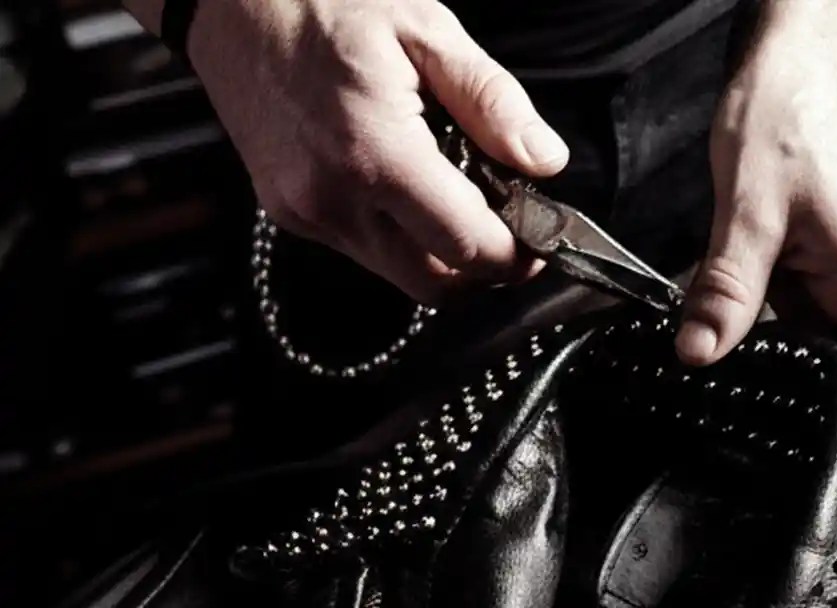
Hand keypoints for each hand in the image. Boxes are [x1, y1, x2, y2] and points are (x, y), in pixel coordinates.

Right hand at [183, 0, 568, 300]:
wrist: (227, 0)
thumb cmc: (322, 0)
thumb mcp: (425, 30)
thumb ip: (491, 100)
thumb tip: (544, 161)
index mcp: (375, 154)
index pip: (467, 247)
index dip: (517, 258)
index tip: (543, 244)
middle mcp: (333, 199)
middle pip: (434, 283)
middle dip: (484, 270)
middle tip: (513, 231)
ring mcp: (306, 213)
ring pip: (399, 274)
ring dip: (443, 255)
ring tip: (461, 197)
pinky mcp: (289, 213)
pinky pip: (364, 250)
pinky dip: (402, 237)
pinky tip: (411, 189)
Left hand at [674, 44, 836, 471]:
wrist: (783, 80)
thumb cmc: (785, 127)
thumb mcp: (750, 209)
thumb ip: (728, 284)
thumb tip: (700, 351)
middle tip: (834, 489)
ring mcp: (835, 282)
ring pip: (829, 355)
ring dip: (815, 397)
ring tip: (792, 455)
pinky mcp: (806, 274)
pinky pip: (799, 330)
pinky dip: (782, 360)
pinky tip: (753, 386)